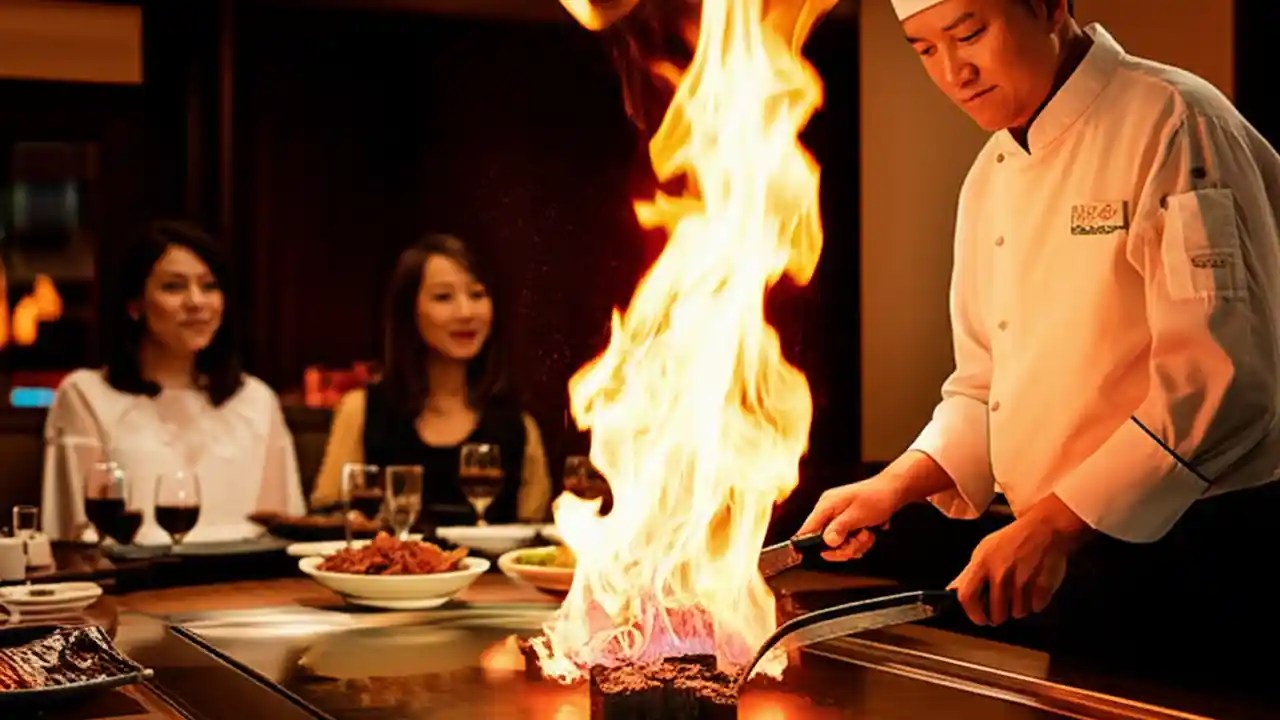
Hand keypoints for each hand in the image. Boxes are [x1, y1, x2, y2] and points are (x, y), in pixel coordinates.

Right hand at [798, 452, 956, 561]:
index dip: (805, 544)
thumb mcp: (858, 515)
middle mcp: (829, 511)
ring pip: (838, 543)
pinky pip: (848, 540)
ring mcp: (838, 516)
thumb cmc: (877, 498)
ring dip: (855, 545)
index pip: (807, 529)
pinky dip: (859, 541)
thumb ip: (839, 528)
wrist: (894, 490)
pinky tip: (868, 534)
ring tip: (866, 535)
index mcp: (826, 505)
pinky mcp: (847, 521)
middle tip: (856, 544)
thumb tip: (826, 542)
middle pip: (824, 541)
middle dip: (842, 547)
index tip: (804, 556)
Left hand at [949, 493, 1092, 625]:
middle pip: (996, 613)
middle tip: (1003, 608)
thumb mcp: (984, 550)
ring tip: (1020, 593)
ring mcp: (1022, 580)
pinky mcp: (1042, 586)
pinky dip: (1035, 604)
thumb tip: (951, 591)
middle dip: (999, 616)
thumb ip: (969, 573)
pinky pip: (1035, 608)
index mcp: (982, 563)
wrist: (1044, 528)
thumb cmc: (1011, 540)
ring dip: (1019, 609)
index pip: (967, 596)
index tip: (980, 619)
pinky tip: (1034, 589)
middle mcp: (1000, 574)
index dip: (972, 613)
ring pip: (1017, 613)